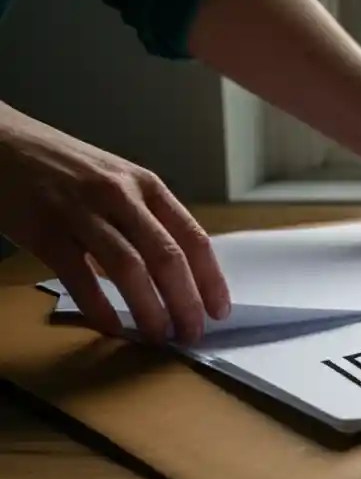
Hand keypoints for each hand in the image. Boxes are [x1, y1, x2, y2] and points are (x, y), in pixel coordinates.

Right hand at [0, 106, 228, 344]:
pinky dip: (99, 307)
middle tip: (192, 334)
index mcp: (146, 185)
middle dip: (186, 301)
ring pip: (129, 269)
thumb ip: (141, 221)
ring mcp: (82, 212)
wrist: (1, 142)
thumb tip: (170, 275)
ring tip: (159, 336)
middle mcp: (121, 196)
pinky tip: (112, 327)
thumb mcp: (115, 182)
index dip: (211, 279)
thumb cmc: (63, 167)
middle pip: (167, 257)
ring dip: (149, 309)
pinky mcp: (45, 230)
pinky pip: (79, 277)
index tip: (220, 310)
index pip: (193, 237)